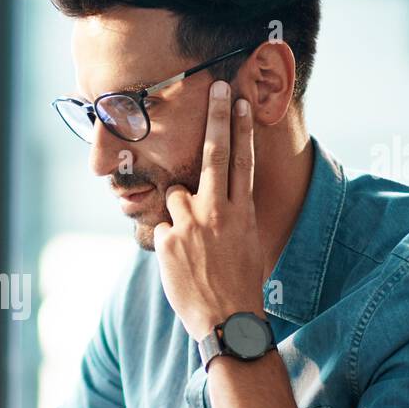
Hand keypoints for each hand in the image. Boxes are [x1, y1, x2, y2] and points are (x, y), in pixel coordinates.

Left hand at [153, 81, 265, 338]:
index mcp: (242, 212)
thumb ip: (230, 214)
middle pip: (215, 155)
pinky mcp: (168, 239)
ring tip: (192, 247)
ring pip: (175, 195)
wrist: (226, 320)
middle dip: (216, 117)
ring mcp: (192, 224)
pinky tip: (181, 264)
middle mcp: (219, 212)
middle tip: (216, 87)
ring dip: (179, 212)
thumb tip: (215, 195)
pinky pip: (163, 227)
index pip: (243, 162)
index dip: (241, 130)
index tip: (240, 102)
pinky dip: (168, 242)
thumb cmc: (238, 285)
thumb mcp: (245, 243)